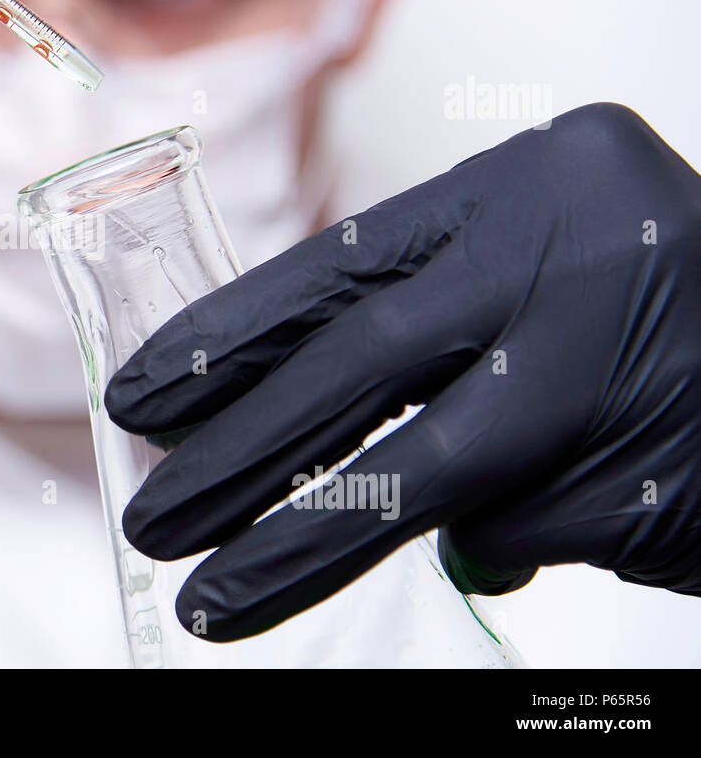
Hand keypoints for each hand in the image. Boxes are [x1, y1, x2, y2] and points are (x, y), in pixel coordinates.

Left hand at [104, 103, 700, 641]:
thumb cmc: (656, 300)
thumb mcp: (546, 264)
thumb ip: (432, 323)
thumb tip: (289, 432)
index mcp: (528, 185)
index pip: (335, 264)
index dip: (224, 338)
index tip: (136, 394)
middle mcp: (569, 267)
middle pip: (353, 370)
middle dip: (236, 454)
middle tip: (150, 515)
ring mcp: (614, 382)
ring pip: (416, 482)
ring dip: (302, 548)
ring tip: (209, 600)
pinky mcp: (647, 491)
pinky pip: (518, 532)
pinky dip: (495, 535)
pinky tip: (529, 514)